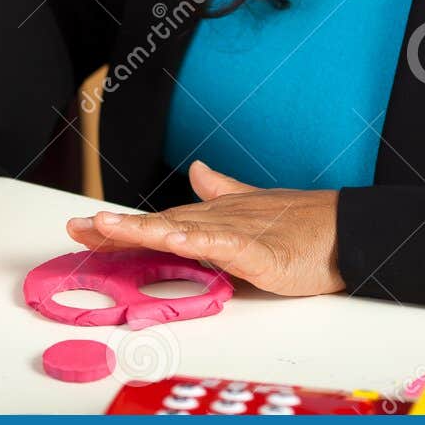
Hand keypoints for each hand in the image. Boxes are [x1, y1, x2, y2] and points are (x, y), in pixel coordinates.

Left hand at [66, 160, 345, 296]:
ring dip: (142, 229)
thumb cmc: (302, 226)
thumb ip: (223, 193)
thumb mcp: (253, 211)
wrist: (348, 230)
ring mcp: (238, 235)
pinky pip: (225, 248)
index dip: (120, 226)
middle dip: (116, 228)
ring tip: (106, 228)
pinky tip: (174, 240)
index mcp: (213, 219)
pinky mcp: (261, 253)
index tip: (82, 228)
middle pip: (159, 224)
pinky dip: (199, 243)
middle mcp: (218, 222)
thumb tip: (198, 172)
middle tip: (75, 228)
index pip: (158, 221)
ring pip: (181, 231)